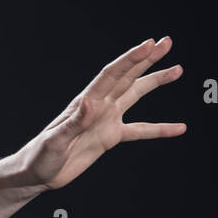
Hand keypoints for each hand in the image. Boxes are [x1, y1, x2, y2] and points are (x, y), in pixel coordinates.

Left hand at [15, 37, 186, 191]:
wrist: (37, 174)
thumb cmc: (40, 156)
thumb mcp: (55, 141)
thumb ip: (74, 122)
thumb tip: (91, 101)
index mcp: (85, 103)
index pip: (111, 75)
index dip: (130, 59)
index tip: (149, 45)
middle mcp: (98, 106)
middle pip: (127, 77)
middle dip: (146, 59)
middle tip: (166, 43)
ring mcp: (106, 120)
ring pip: (135, 95)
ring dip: (155, 81)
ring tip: (177, 69)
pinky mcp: (110, 137)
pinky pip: (140, 130)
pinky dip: (160, 129)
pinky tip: (179, 128)